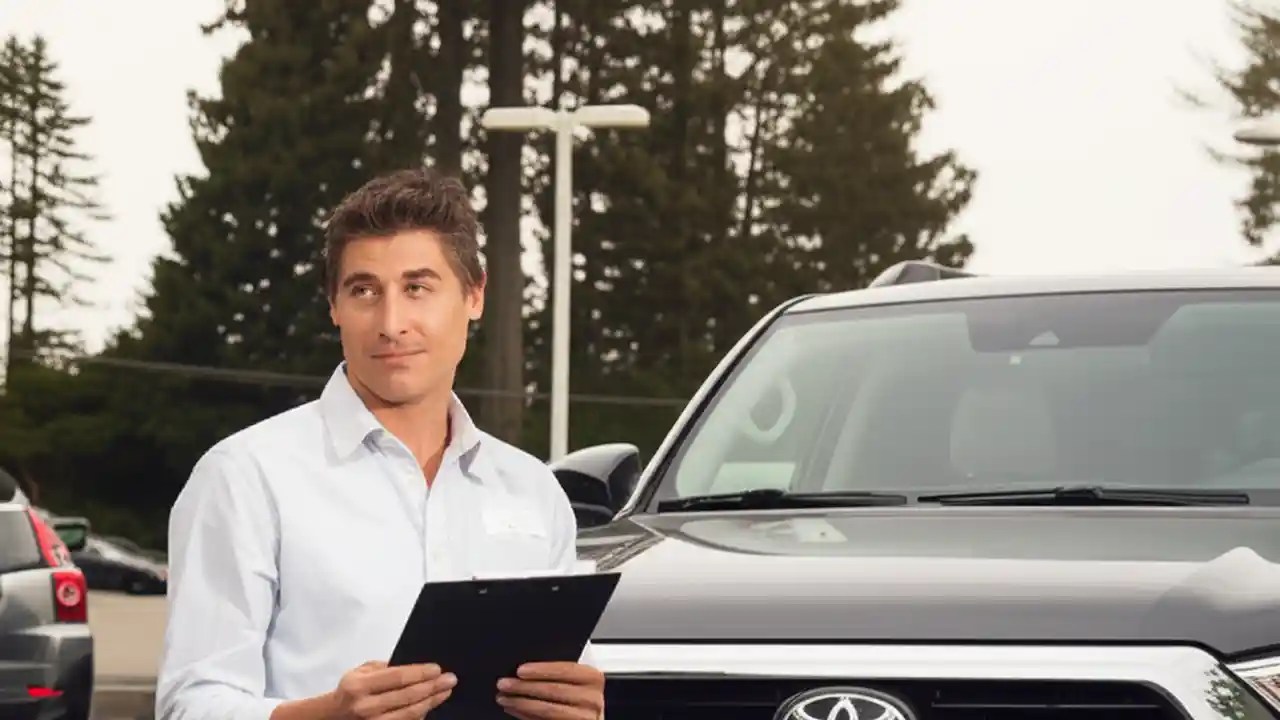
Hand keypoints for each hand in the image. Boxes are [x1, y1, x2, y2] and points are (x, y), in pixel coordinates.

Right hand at [329, 660, 455, 719]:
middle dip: (432, 687)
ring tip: (445, 692)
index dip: (420, 673)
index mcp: (359, 686)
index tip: (437, 669)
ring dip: (431, 702)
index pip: (397, 677)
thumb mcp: (362, 671)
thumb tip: (416, 668)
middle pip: (407, 696)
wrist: (334, 717)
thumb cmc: (351, 690)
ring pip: (409, 714)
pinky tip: (430, 706)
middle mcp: (365, 707)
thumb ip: (386, 668)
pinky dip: (421, 715)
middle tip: (450, 679)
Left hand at [495, 662, 604, 719]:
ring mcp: (585, 718)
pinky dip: (526, 716)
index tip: (520, 670)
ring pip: (547, 709)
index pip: (565, 670)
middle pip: (553, 690)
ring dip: (521, 703)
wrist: (583, 718)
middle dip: (524, 687)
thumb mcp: (574, 681)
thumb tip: (524, 671)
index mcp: (593, 678)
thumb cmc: (577, 697)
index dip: (541, 670)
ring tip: (504, 698)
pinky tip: (515, 710)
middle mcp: (592, 699)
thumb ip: (556, 674)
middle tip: (504, 684)